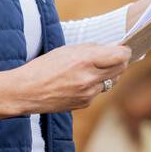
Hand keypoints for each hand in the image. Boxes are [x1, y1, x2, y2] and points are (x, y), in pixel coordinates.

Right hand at [10, 42, 131, 112]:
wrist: (26, 92)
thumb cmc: (43, 66)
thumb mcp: (67, 50)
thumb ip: (92, 49)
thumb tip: (112, 48)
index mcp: (85, 60)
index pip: (120, 56)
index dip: (125, 51)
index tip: (123, 48)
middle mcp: (90, 78)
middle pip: (121, 69)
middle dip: (120, 61)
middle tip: (114, 56)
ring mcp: (89, 93)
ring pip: (111, 81)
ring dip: (108, 74)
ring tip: (93, 68)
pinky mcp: (85, 103)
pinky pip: (99, 91)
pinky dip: (95, 85)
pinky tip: (80, 81)